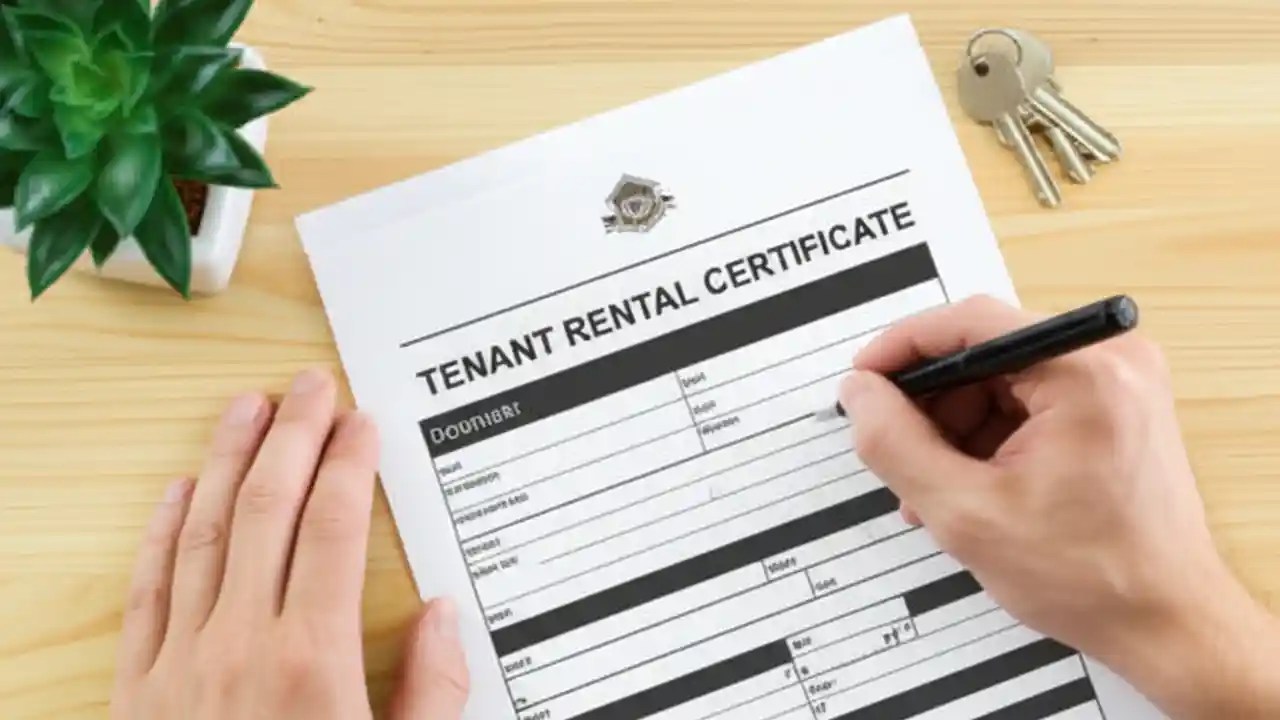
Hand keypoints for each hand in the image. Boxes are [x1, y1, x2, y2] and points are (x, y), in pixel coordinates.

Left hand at [110, 369, 469, 719]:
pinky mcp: (139, 689)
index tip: (360, 424)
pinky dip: (161, 533)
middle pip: (270, 511)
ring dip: (227, 462)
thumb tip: (444, 618)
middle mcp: (244, 645)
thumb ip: (432, 693)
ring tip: (245, 409)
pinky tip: (177, 491)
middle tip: (309, 387)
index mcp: (316, 660)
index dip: (349, 465)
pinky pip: (147, 592)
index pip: (334, 529)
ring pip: (205, 534)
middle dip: (293, 436)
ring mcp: (183, 662)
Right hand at [840, 296, 1279, 719]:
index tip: (863, 381)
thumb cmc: (1093, 577)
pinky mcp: (1116, 408)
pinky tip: (969, 486)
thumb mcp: (966, 511)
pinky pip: (1029, 402)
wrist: (1166, 624)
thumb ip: (897, 444)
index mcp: (1085, 373)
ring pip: (1001, 381)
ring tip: (934, 489)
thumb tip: (859, 395)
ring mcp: (1119, 384)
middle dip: (930, 404)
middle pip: (985, 352)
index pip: (971, 324)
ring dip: (956, 429)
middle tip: (896, 451)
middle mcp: (1111, 361)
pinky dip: (990, 439)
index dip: (902, 349)